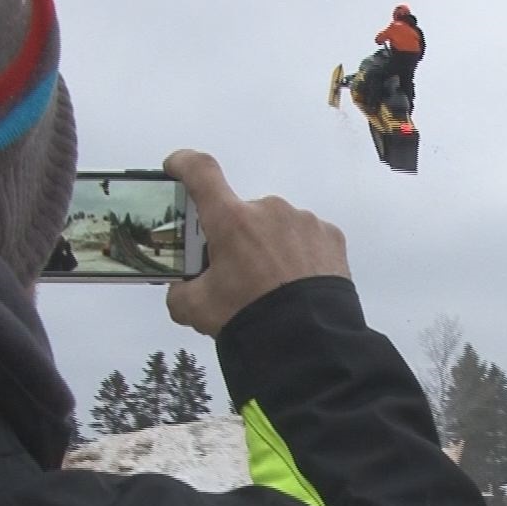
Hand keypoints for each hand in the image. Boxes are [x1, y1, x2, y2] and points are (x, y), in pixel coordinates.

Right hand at [162, 149, 351, 335]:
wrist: (309, 341)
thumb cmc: (253, 318)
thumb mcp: (199, 309)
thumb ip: (181, 292)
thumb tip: (181, 290)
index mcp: (230, 220)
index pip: (200, 172)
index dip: (185, 164)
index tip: (177, 167)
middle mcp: (268, 210)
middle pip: (242, 214)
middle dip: (237, 238)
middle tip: (238, 273)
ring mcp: (302, 220)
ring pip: (276, 227)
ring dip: (270, 247)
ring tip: (273, 285)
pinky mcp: (329, 236)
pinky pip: (306, 238)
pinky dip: (299, 255)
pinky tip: (297, 282)